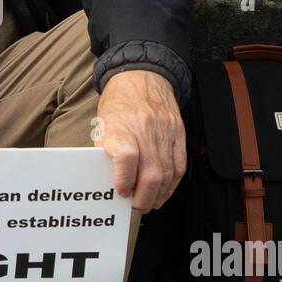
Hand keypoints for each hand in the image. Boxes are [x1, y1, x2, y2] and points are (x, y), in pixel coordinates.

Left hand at [93, 69, 185, 212]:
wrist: (142, 75)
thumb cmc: (118, 103)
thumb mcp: (102, 125)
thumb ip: (106, 153)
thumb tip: (109, 181)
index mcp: (122, 126)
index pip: (126, 158)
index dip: (124, 180)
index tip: (120, 191)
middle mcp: (146, 130)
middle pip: (151, 173)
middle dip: (144, 198)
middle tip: (136, 206)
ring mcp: (165, 131)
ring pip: (168, 173)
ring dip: (159, 195)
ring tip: (150, 203)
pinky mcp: (179, 133)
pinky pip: (180, 165)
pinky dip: (173, 184)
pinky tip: (164, 191)